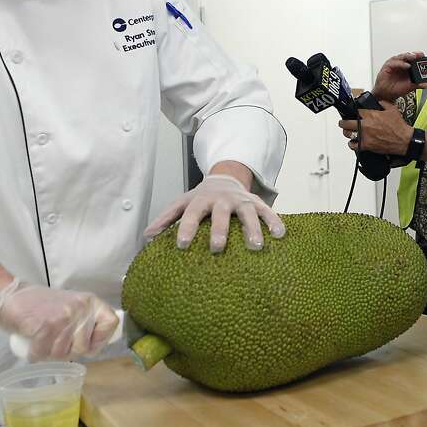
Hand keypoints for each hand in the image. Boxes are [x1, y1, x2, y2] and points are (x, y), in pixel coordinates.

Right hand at [0, 280, 119, 360]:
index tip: (86, 344)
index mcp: (91, 302)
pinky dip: (36, 353)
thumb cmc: (42, 305)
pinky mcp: (46, 325)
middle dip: (67, 352)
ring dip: (49, 353)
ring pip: (63, 354)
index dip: (99, 340)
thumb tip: (95, 347)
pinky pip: (44, 353)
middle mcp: (81, 307)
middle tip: (54, 341)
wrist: (12, 294)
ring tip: (42, 339)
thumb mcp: (72, 308)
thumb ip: (86, 323)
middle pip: (84, 348)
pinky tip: (32, 342)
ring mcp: (64, 316)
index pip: (111, 323)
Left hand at [144, 174, 284, 252]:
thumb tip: (147, 236)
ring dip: (252, 228)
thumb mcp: (182, 203)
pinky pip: (268, 211)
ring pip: (247, 212)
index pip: (191, 213)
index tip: (181, 244)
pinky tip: (280, 235)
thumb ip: (166, 219)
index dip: (186, 227)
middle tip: (217, 247)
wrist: (224, 178)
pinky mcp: (256, 202)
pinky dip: (275, 221)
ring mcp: (241, 200)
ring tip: (256, 246)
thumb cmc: (200, 198)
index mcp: (201, 200)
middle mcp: (222, 199)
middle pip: (220, 213)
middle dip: (219, 229)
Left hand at [339, 102, 412, 154]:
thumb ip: (382, 103)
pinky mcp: (366, 146)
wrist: (403, 140)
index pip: (356, 111)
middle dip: (343, 122)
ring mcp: (364, 136)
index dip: (354, 111)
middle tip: (343, 122)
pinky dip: (352, 143)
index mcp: (370, 115)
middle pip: (346, 123)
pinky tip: (354, 141)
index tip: (354, 112)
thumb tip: (377, 102)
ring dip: (347, 132)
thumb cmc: (399, 127)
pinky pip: (353, 145)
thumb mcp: (392, 109)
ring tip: (348, 131)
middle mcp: (365, 126)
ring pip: (348, 134)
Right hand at [372, 51, 426, 100]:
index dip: (422, 57)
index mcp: (409, 66)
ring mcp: (395, 64)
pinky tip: (406, 65)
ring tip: (414, 57)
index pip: (416, 59)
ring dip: (408, 56)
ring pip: (402, 56)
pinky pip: (394, 62)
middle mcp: (402, 63)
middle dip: (416, 54)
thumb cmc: (397, 87)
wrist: (386, 94)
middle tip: (422, 55)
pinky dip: (400, 63)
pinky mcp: (388, 66)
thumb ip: (421, 84)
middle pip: (410, 55)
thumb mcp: (412, 86)